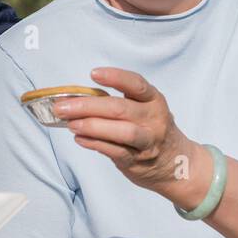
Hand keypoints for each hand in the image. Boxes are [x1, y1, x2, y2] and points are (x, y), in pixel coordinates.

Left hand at [52, 67, 205, 203]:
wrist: (175, 163)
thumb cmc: (149, 129)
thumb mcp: (142, 109)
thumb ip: (115, 103)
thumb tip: (74, 100)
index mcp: (153, 100)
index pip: (136, 84)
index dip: (115, 77)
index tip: (93, 74)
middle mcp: (154, 118)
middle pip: (120, 109)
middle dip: (87, 106)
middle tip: (62, 107)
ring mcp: (148, 140)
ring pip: (121, 131)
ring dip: (92, 126)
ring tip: (71, 124)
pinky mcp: (138, 160)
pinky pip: (114, 151)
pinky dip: (94, 144)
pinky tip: (79, 138)